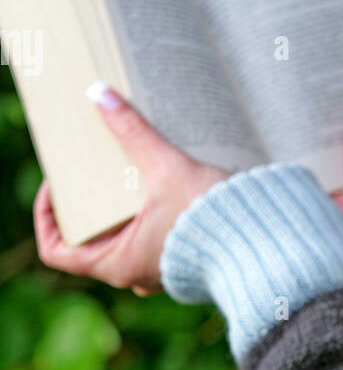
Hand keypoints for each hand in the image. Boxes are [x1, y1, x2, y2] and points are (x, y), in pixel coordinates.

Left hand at [33, 83, 229, 294]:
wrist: (268, 243)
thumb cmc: (215, 218)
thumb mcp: (168, 168)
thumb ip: (133, 131)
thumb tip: (101, 95)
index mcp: (118, 262)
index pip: (57, 250)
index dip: (47, 215)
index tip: (58, 185)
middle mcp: (135, 274)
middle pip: (89, 241)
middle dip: (88, 205)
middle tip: (94, 171)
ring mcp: (160, 272)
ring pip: (123, 241)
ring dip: (119, 212)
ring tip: (127, 175)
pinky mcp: (185, 263)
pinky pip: (153, 242)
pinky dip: (147, 218)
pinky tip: (161, 188)